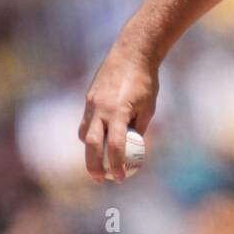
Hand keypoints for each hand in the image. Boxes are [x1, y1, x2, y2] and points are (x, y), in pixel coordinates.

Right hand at [80, 40, 159, 183]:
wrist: (131, 53)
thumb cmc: (145, 82)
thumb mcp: (148, 108)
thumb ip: (137, 129)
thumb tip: (133, 150)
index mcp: (118, 111)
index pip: (115, 146)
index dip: (117, 165)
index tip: (120, 178)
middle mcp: (100, 108)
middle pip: (92, 145)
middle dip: (94, 166)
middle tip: (101, 180)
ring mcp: (92, 103)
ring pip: (85, 134)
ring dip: (90, 150)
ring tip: (99, 164)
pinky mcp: (89, 98)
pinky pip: (87, 122)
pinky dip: (91, 133)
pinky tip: (99, 140)